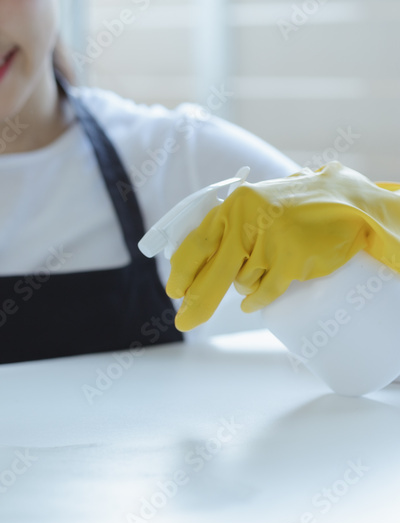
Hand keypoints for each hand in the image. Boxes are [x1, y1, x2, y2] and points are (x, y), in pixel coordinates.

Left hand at [167, 162, 399, 329]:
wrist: (348, 202)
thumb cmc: (297, 209)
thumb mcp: (256, 208)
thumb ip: (229, 230)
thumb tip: (196, 268)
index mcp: (233, 207)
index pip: (196, 244)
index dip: (183, 271)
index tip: (175, 290)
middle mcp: (246, 222)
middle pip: (212, 273)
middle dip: (197, 301)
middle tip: (184, 321)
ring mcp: (269, 241)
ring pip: (240, 282)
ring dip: (246, 286)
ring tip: (268, 266)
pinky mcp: (290, 259)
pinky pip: (263, 292)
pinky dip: (257, 300)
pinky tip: (252, 303)